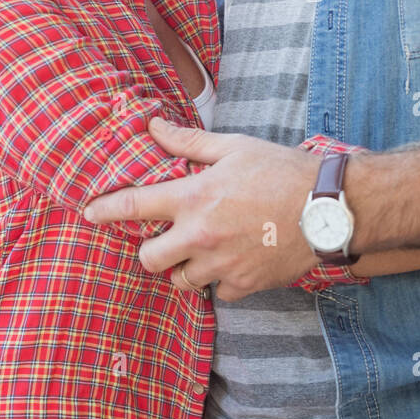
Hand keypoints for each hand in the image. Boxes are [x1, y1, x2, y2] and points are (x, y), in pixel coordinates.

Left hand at [84, 119, 322, 300]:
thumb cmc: (282, 171)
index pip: (133, 206)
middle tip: (167, 238)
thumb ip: (188, 142)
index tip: (90, 213)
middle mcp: (200, 237)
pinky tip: (234, 262)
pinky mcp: (244, 285)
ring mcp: (221, 266)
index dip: (105, 210)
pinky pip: (217, 293)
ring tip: (204, 250)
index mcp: (193, 198)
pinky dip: (220, 282)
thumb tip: (152, 125)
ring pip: (181, 281)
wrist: (329, 207)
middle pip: (149, 259)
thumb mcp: (234, 147)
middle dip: (152, 250)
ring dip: (186, 268)